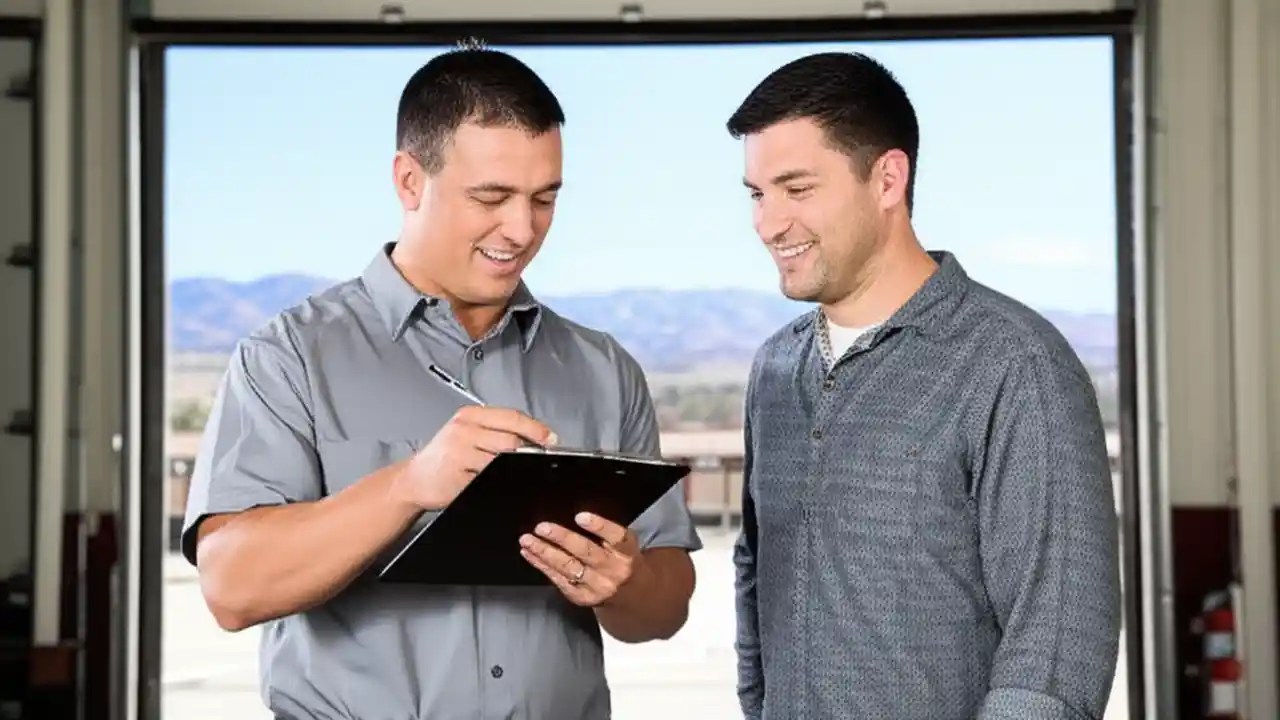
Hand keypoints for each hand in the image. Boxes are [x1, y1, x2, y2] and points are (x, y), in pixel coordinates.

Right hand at [391, 406, 555, 510]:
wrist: (413, 480)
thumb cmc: (444, 457)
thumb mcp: (466, 433)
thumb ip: (496, 431)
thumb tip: (536, 438)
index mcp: (469, 415)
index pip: (512, 417)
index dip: (536, 429)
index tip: (550, 439)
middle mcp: (463, 430)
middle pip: (511, 440)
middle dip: (529, 452)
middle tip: (539, 459)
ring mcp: (459, 453)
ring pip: (502, 461)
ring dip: (515, 469)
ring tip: (515, 472)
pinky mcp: (457, 476)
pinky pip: (489, 480)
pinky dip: (500, 482)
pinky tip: (498, 483)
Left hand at [519, 512, 644, 606]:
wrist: (630, 597)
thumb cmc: (621, 561)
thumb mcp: (624, 545)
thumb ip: (604, 532)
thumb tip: (573, 515)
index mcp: (627, 552)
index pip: (616, 537)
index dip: (599, 526)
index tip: (580, 516)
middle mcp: (614, 571)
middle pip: (586, 552)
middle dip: (562, 538)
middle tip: (541, 527)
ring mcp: (597, 586)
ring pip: (568, 567)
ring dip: (544, 552)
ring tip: (527, 540)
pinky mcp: (582, 597)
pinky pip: (558, 579)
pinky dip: (542, 565)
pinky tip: (529, 553)